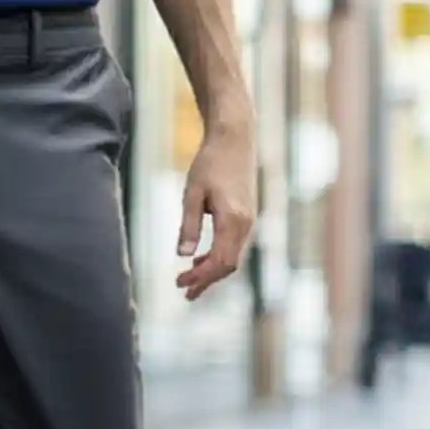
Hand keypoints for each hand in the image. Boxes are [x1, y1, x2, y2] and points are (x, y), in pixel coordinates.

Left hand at [175, 127, 256, 300]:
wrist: (234, 139)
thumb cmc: (209, 162)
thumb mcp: (192, 194)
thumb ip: (189, 225)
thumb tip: (183, 256)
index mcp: (233, 220)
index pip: (220, 262)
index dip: (201, 278)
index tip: (180, 284)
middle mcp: (246, 224)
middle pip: (228, 265)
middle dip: (206, 280)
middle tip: (182, 289)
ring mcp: (249, 220)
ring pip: (232, 256)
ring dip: (211, 270)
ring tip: (188, 279)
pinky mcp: (246, 215)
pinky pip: (234, 245)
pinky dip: (218, 256)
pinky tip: (200, 258)